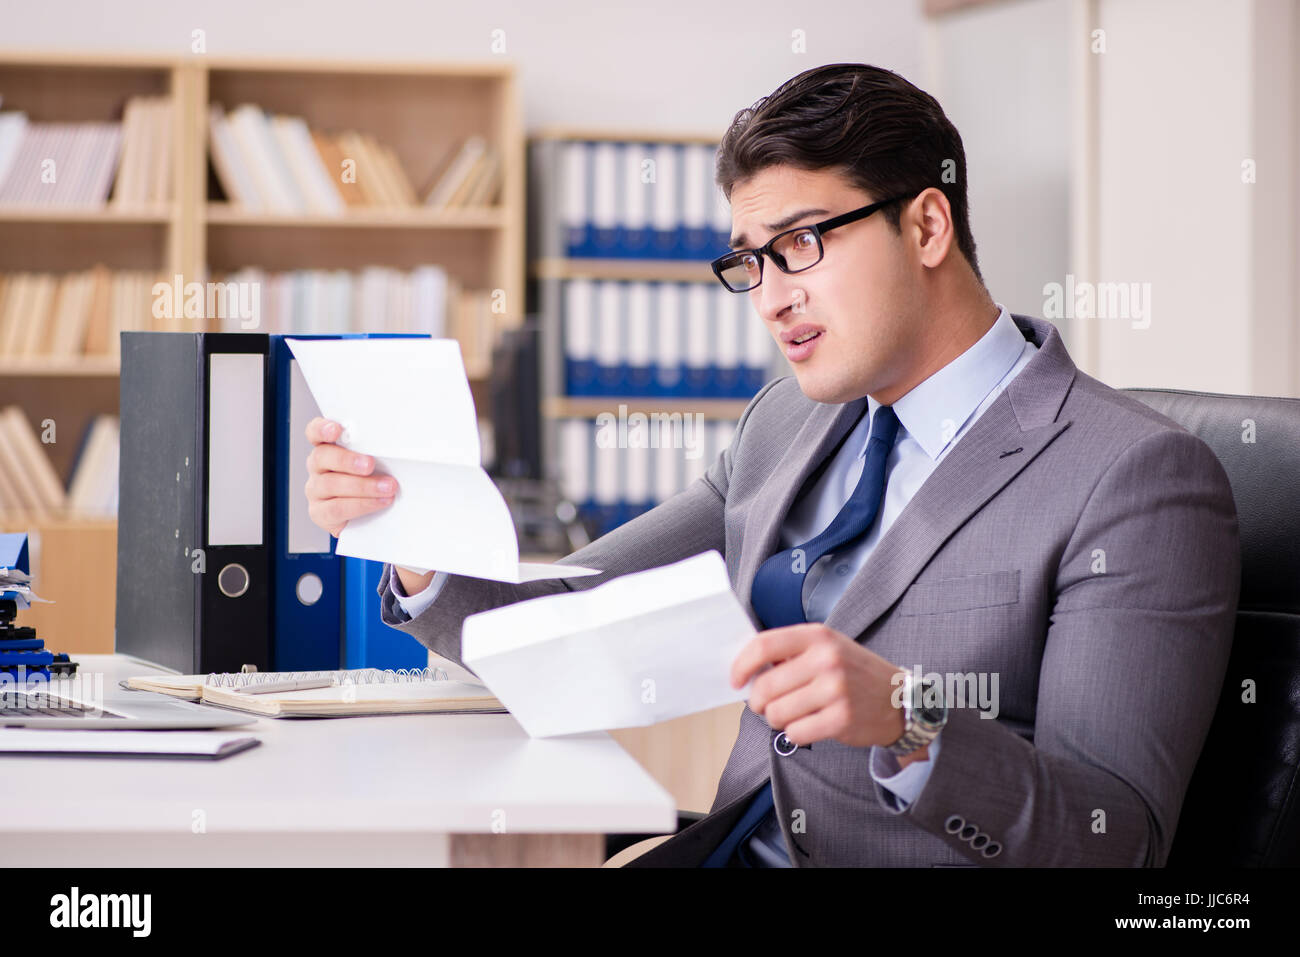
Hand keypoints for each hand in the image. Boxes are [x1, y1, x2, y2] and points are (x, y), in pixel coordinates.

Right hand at [304, 417, 397, 537]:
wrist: (368, 517)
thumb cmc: (373, 481)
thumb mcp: (376, 463)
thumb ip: (377, 453)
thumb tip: (397, 450)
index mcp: (329, 449)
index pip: (315, 433)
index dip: (321, 429)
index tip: (336, 429)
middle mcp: (319, 467)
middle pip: (322, 457)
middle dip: (347, 460)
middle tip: (370, 464)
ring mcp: (316, 490)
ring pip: (331, 484)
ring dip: (363, 486)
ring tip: (387, 487)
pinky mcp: (320, 513)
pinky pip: (336, 508)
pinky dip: (362, 504)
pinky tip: (379, 502)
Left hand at [730, 622, 908, 750]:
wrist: (900, 699)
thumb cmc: (853, 672)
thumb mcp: (827, 648)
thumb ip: (789, 654)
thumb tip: (746, 671)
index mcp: (818, 636)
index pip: (764, 646)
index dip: (741, 666)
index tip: (736, 680)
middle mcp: (827, 659)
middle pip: (765, 687)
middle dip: (759, 702)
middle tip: (767, 705)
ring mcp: (836, 689)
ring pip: (776, 714)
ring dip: (778, 719)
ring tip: (795, 713)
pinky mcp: (841, 718)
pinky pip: (795, 733)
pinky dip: (796, 733)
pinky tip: (811, 725)